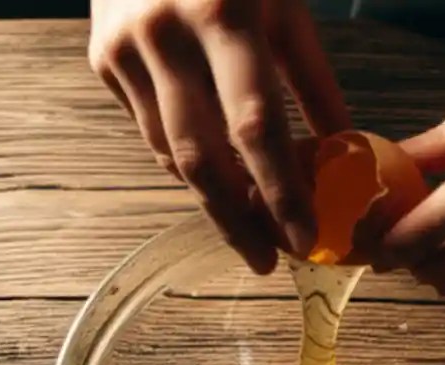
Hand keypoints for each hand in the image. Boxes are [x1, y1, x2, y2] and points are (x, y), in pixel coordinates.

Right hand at [88, 0, 350, 273]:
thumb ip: (312, 74)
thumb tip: (344, 152)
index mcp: (223, 12)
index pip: (258, 128)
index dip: (283, 192)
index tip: (309, 238)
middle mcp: (163, 34)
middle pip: (202, 159)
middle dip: (240, 221)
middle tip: (271, 259)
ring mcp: (122, 48)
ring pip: (168, 153)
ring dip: (212, 198)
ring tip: (250, 229)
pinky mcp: (100, 57)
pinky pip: (147, 129)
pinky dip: (183, 160)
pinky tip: (216, 181)